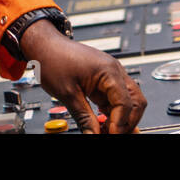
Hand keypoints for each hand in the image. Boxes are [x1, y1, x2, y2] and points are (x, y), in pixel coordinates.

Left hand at [21, 20, 146, 133]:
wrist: (43, 45)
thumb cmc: (53, 58)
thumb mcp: (67, 93)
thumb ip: (84, 117)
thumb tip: (94, 134)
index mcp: (109, 70)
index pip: (126, 103)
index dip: (120, 124)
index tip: (111, 135)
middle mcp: (114, 71)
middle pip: (135, 102)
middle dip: (128, 122)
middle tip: (114, 134)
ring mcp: (110, 76)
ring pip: (128, 101)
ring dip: (121, 118)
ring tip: (108, 132)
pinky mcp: (103, 81)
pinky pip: (115, 99)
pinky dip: (113, 113)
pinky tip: (104, 124)